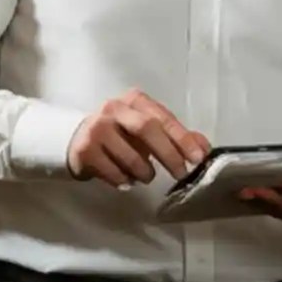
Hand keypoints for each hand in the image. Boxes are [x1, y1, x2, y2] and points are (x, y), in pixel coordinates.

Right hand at [67, 88, 210, 187]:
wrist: (78, 138)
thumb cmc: (120, 133)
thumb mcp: (148, 129)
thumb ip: (176, 137)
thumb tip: (203, 149)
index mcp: (134, 100)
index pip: (163, 118)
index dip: (182, 138)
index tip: (198, 158)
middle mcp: (114, 109)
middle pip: (147, 129)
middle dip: (168, 154)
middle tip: (181, 174)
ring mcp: (97, 128)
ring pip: (130, 155)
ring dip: (144, 172)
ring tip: (146, 176)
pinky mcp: (85, 149)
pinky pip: (113, 172)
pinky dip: (125, 180)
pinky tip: (126, 180)